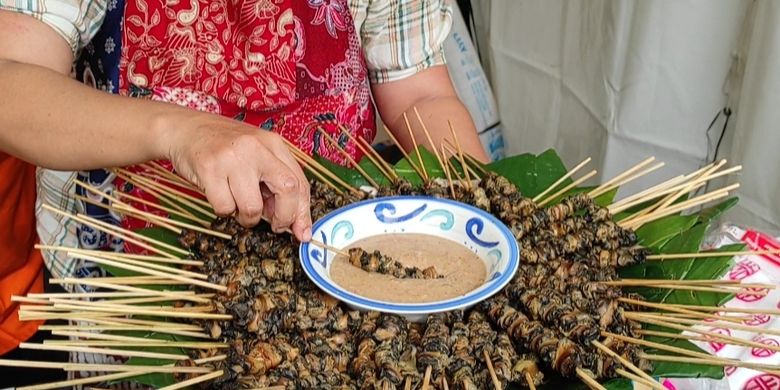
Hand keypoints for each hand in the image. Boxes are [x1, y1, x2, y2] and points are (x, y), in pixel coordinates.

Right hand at [158, 111, 311, 241]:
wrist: (184, 128)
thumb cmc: (224, 148)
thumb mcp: (257, 156)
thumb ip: (275, 183)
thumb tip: (293, 222)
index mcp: (273, 144)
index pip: (300, 182)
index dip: (303, 212)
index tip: (302, 233)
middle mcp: (256, 148)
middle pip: (287, 189)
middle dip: (284, 217)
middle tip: (274, 225)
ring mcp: (233, 158)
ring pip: (252, 207)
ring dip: (247, 217)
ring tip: (238, 204)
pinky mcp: (209, 169)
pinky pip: (225, 208)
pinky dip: (224, 210)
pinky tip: (220, 194)